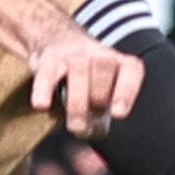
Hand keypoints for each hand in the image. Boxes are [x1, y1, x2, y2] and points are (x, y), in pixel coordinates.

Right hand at [26, 24, 142, 140]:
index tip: (118, 114)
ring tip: (75, 127)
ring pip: (79, 70)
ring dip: (77, 102)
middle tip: (90, 126)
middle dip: (98, 98)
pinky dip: (44, 89)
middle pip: (104, 67)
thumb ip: (103, 111)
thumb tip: (97, 133)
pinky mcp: (47, 60)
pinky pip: (47, 74)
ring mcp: (72, 55)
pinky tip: (42, 106)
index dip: (126, 91)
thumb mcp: (102, 88)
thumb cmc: (85, 77)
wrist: (55, 40)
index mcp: (117, 62)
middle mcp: (97, 54)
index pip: (131, 69)